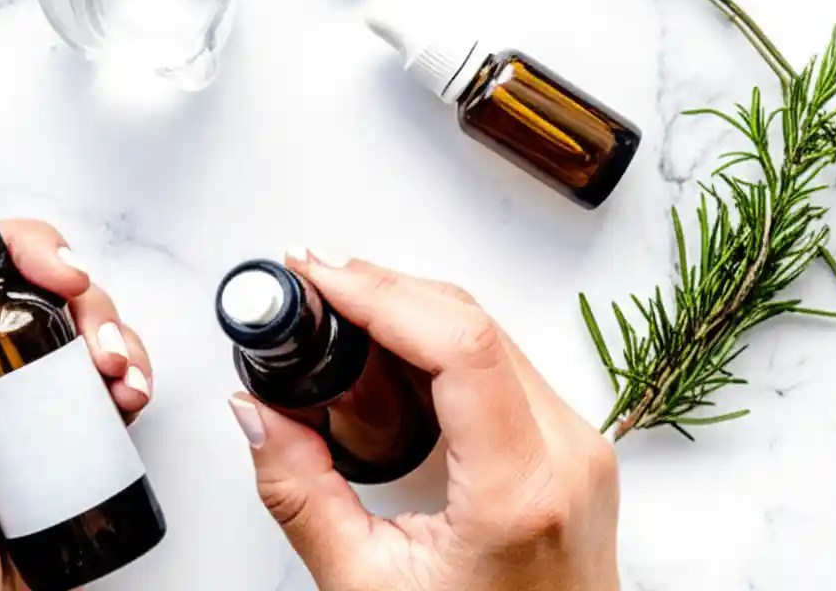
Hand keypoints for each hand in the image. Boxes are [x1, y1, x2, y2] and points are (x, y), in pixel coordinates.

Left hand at [0, 219, 153, 590]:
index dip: (20, 252)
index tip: (56, 272)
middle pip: (38, 293)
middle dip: (82, 296)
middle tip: (95, 336)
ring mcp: (27, 409)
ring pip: (80, 333)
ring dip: (116, 336)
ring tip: (121, 377)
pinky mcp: (68, 439)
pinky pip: (106, 385)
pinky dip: (132, 375)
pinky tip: (132, 396)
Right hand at [229, 252, 619, 590]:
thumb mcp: (366, 588)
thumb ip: (300, 494)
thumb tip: (256, 413)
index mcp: (520, 493)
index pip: (460, 345)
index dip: (380, 292)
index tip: (317, 277)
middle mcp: (567, 455)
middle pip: (473, 324)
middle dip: (383, 288)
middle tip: (311, 285)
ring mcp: (579, 446)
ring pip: (491, 332)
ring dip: (411, 307)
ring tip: (338, 311)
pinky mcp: (573, 446)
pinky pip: (505, 361)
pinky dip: (441, 338)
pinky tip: (390, 344)